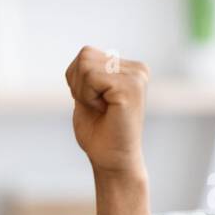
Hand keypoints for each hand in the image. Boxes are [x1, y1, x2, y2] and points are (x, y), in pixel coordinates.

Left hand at [64, 46, 148, 177]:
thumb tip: (85, 54)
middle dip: (78, 85)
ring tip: (101, 109)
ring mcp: (136, 77)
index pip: (86, 54)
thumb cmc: (99, 133)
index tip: (92, 102)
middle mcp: (138, 69)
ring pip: (85, 65)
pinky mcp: (130, 87)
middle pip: (85, 55)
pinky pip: (91, 77)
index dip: (77, 81)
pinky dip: (87, 97)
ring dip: (83, 92)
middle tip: (96, 107)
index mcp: (130, 68)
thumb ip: (87, 73)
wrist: (111, 161)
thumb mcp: (87, 95)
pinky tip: (103, 111)